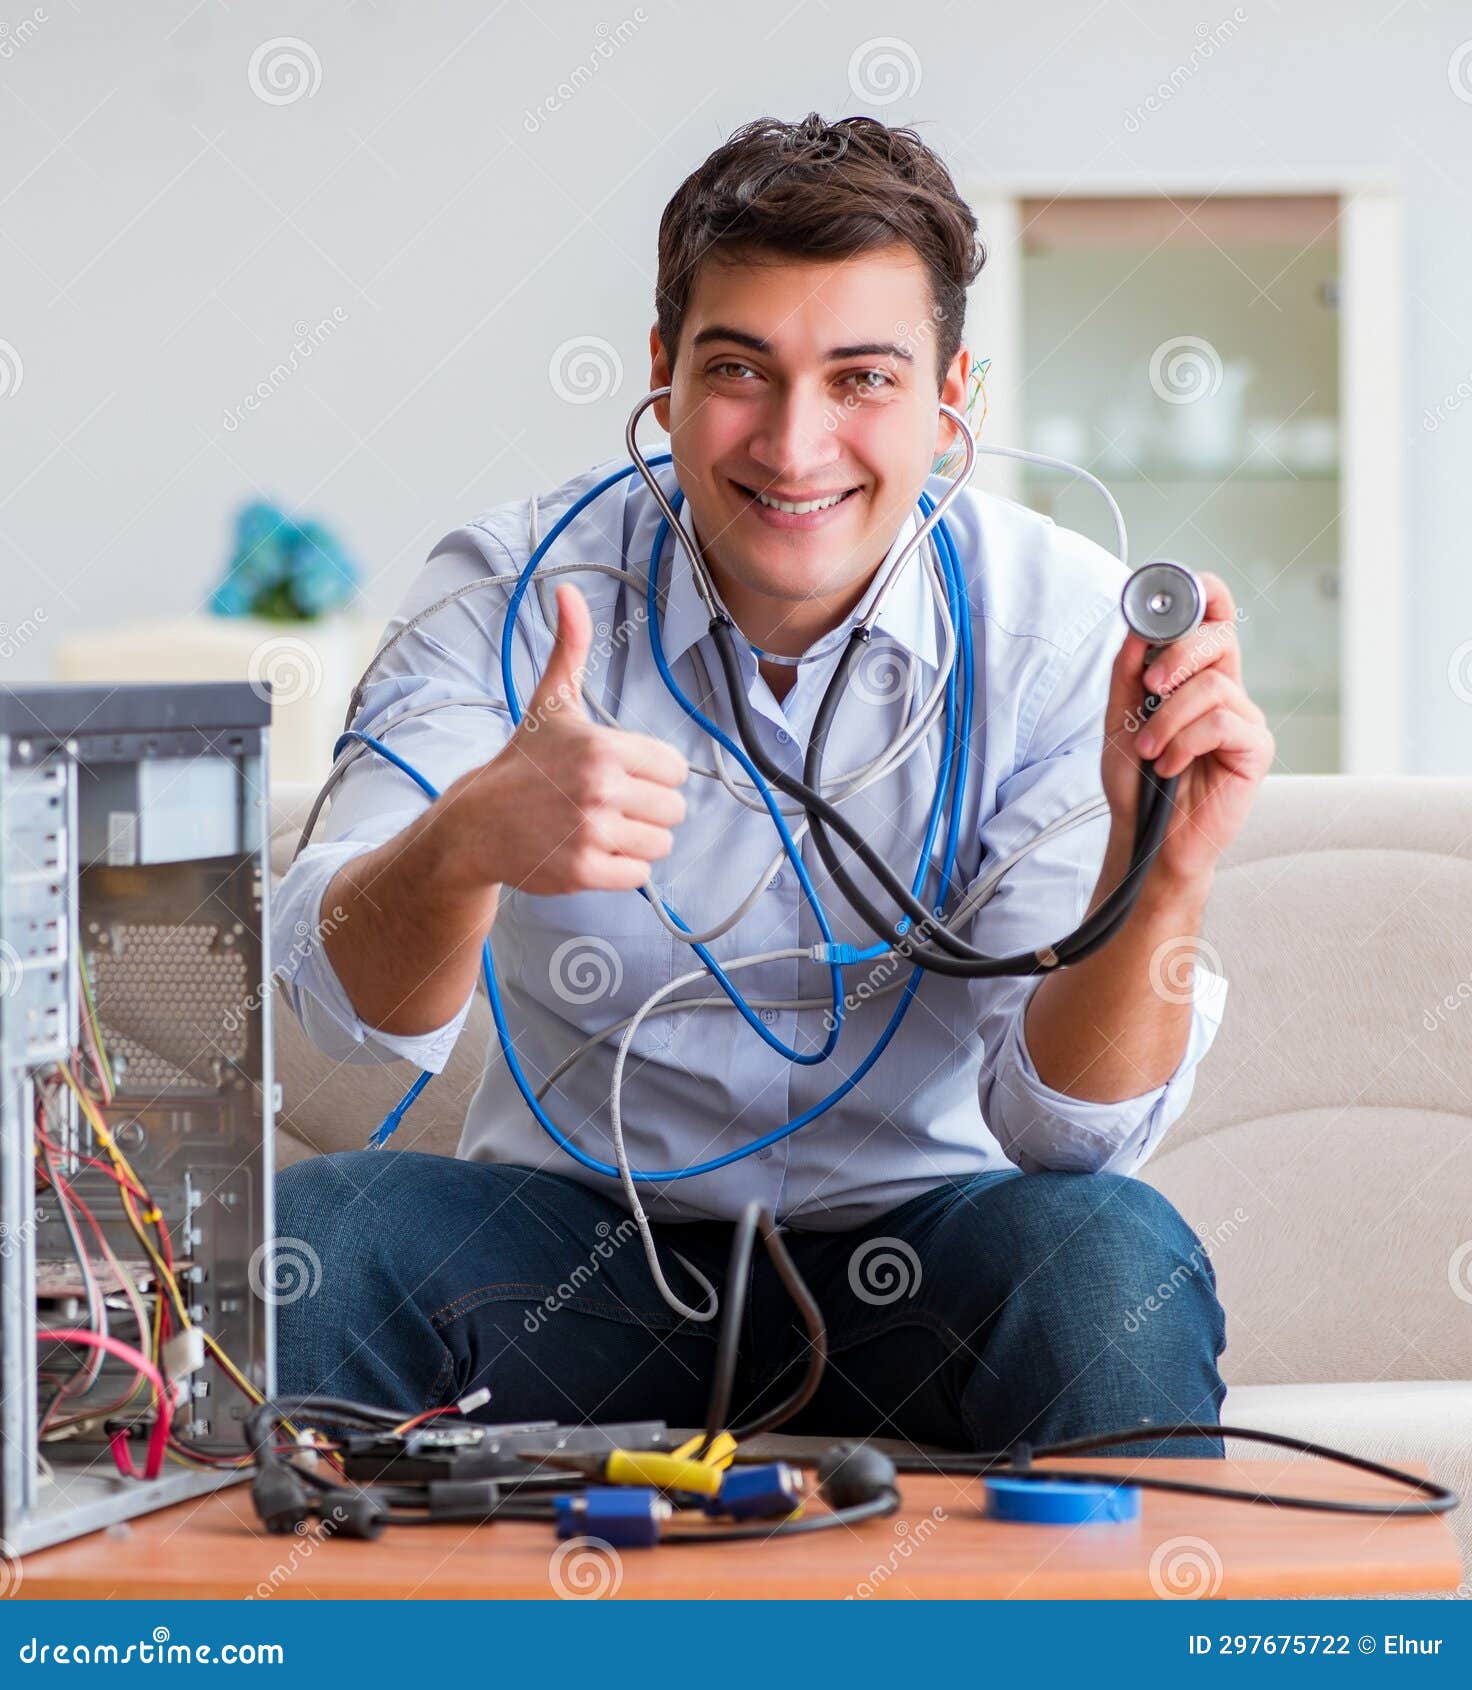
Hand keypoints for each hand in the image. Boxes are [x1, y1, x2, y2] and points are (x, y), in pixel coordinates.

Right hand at [436, 584, 688, 895]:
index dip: (651, 774)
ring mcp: (592, 834)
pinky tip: (590, 851)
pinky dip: (620, 870)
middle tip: (607, 804)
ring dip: (635, 841)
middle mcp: (600, 790)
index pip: (674, 769)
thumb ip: (571, 647)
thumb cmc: (524, 764)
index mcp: (602, 748)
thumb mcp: (551, 703)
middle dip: (646, 809)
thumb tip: (568, 591)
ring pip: (660, 844)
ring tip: (598, 827)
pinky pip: (638, 876)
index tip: (620, 774)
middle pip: (673, 810)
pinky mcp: (584, 872)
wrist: (476, 824)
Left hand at [1102, 571, 1273, 888]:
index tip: (1179, 588)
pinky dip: (1184, 743)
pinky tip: (1169, 765)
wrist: (1145, 836)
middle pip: (1220, 635)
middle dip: (1178, 653)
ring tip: (1148, 750)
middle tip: (1149, 687)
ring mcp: (1243, 718)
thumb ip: (1126, 674)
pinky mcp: (1255, 749)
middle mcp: (1225, 689)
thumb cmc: (1137, 781)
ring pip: (1213, 686)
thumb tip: (1135, 630)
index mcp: (1194, 675)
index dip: (1204, 593)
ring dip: (1168, 718)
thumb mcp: (1117, 720)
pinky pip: (1221, 724)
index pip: (1212, 618)